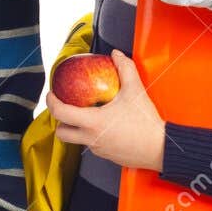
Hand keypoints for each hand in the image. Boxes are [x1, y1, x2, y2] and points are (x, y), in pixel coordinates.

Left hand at [46, 51, 165, 170]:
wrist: (160, 148)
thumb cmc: (145, 122)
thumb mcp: (135, 91)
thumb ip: (125, 69)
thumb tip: (116, 55)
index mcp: (92, 122)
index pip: (61, 113)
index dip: (51, 102)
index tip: (51, 94)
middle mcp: (91, 138)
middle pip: (62, 133)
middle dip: (59, 121)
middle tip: (66, 108)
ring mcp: (98, 149)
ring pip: (77, 140)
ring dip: (76, 129)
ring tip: (85, 115)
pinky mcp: (107, 156)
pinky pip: (92, 145)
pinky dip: (92, 135)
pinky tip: (104, 126)